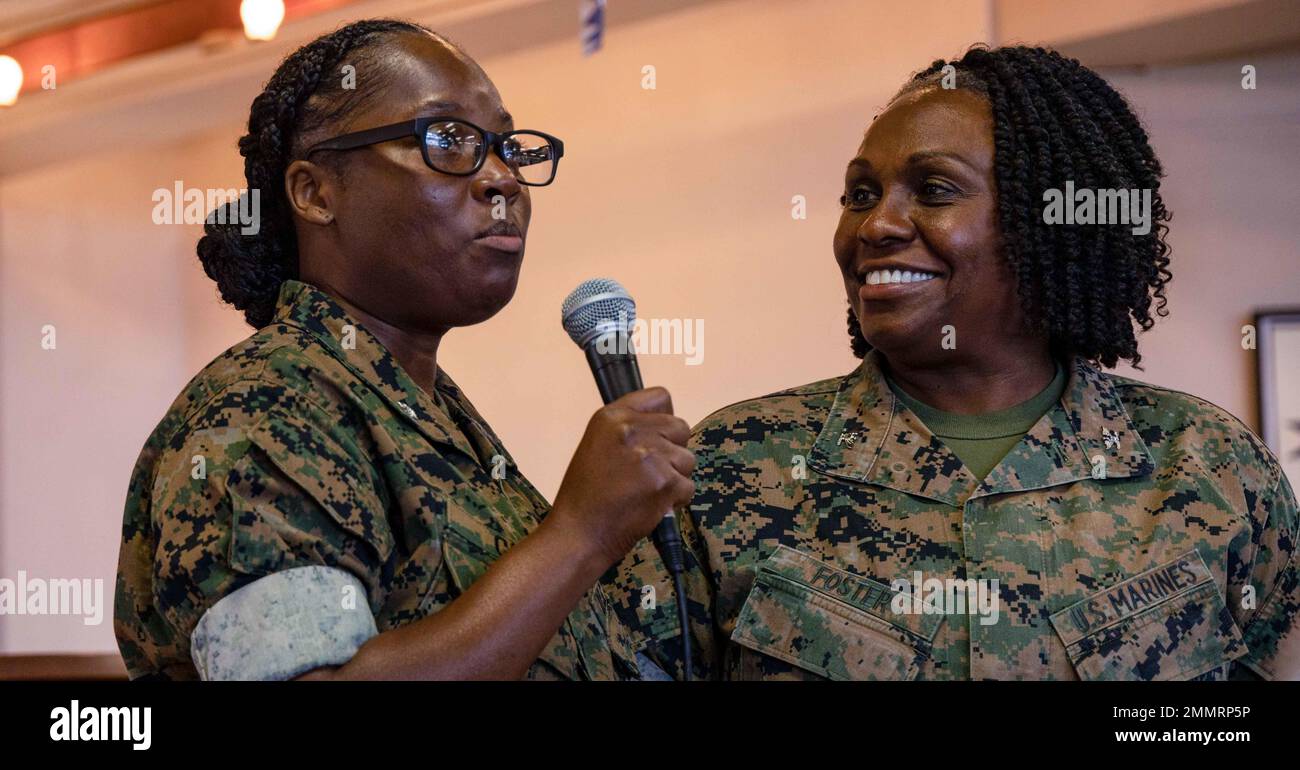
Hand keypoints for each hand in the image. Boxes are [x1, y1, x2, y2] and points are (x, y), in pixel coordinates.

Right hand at [551, 387, 695, 566]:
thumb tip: (664, 426)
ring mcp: (650, 455)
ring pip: (687, 459)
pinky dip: (675, 500)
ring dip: (674, 478)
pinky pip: (688, 486)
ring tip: (645, 491)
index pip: (660, 397)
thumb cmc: (585, 496)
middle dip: (672, 451)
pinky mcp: (664, 482)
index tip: (654, 439)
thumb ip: (627, 429)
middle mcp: (631, 430)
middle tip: (648, 473)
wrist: (578, 534)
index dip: (662, 419)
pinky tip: (650, 506)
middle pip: (680, 427)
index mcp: (611, 417)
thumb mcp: (596, 445)